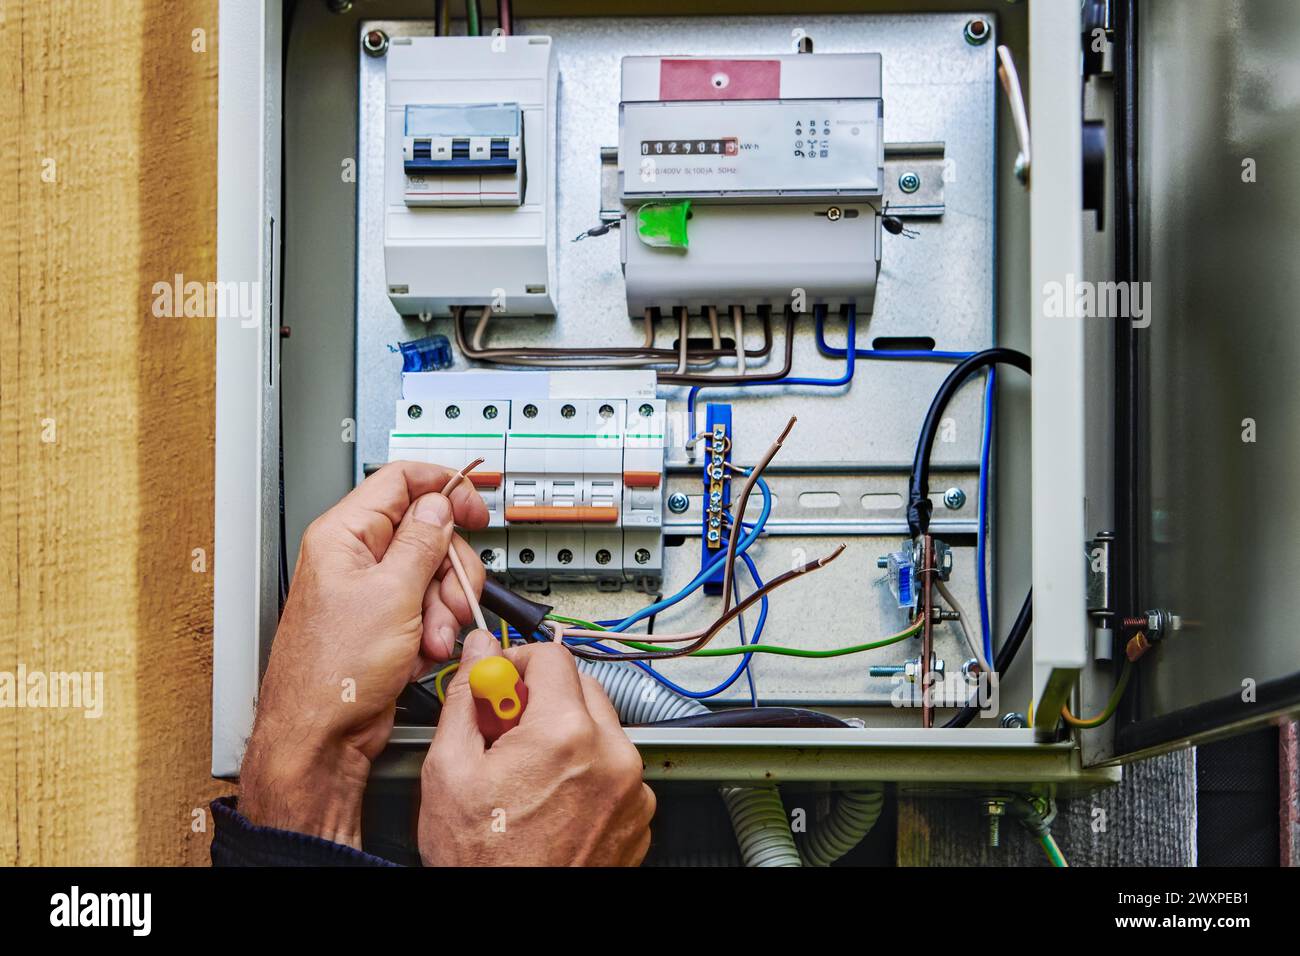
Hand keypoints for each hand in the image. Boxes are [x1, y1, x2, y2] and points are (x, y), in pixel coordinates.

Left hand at [240, 461, 488, 847]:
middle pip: (427, 533)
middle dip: (450, 569)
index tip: (477, 505)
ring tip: (432, 637)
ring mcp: (370, 592)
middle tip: (452, 596)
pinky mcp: (384, 623)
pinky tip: (420, 652)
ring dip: (445, 607)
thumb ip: (422, 541)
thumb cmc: (333, 671)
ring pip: (433, 574)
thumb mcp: (393, 593)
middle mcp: (354, 558)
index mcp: (344, 535)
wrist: (323, 734)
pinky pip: (427, 609)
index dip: (444, 487)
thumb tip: (439, 504)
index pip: (400, 481)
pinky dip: (434, 631)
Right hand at [419, 631, 654, 865]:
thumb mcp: (449, 771)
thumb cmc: (484, 863)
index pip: (551, 656)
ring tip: (527, 776)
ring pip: (600, 729)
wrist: (516, 927)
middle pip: (581, 688)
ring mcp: (633, 788)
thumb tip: (477, 654)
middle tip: (506, 731)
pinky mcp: (640, 815)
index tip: (500, 682)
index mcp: (565, 734)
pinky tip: (552, 800)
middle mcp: (612, 756)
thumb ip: (465, 699)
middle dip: (542, 699)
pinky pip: (615, 769)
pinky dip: (587, 771)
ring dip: (566, 736)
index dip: (517, 662)